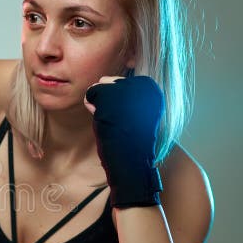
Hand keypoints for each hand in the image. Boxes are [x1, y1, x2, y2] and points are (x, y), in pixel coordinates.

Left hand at [84, 75, 164, 207]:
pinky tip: (105, 121)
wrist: (131, 161)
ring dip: (100, 107)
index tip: (128, 120)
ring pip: (99, 87)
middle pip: (108, 82)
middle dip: (106, 103)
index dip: (116, 104)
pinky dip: (92, 107)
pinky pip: (91, 93)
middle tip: (119, 123)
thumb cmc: (131, 141)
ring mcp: (128, 86)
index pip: (120, 83)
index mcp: (152, 88)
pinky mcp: (113, 93)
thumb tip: (100, 81)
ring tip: (114, 123)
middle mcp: (143, 83)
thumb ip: (122, 96)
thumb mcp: (132, 113)